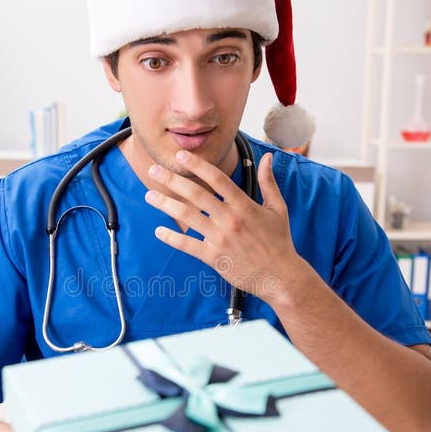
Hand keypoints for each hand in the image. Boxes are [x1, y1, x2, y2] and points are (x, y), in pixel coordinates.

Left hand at [145, 150, 302, 303]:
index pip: (217, 179)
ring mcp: (221, 238)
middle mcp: (230, 219)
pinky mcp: (215, 257)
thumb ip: (269, 182)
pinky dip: (172, 238)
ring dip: (166, 205)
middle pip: (196, 195)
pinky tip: (159, 231)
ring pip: (188, 217)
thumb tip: (268, 158)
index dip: (198, 165)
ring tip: (150, 196)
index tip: (182, 156)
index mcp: (244, 205)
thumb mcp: (278, 208)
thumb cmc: (279, 241)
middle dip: (172, 181)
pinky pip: (188, 245)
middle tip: (154, 171)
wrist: (280, 276)